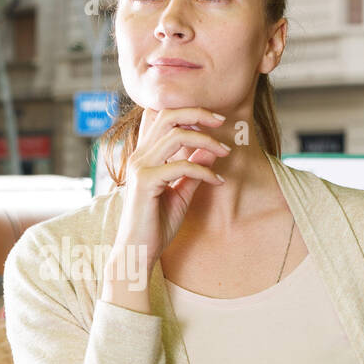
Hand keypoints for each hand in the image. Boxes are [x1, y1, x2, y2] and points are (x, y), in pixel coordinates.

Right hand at [116, 106, 230, 260]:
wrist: (138, 252)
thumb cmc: (156, 225)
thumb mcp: (180, 194)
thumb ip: (193, 172)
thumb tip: (210, 151)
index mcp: (144, 156)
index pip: (163, 118)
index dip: (189, 112)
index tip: (214, 121)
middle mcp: (139, 156)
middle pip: (168, 116)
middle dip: (198, 113)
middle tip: (222, 121)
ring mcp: (139, 167)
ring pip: (177, 136)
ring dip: (207, 141)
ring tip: (226, 151)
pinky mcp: (145, 182)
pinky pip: (182, 166)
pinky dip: (205, 171)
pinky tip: (218, 181)